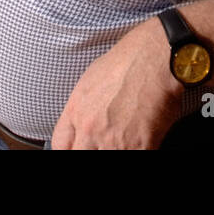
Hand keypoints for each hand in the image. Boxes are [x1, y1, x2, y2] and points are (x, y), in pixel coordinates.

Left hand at [52, 21, 180, 149]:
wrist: (154, 58)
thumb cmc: (127, 61)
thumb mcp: (90, 80)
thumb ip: (82, 108)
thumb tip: (83, 124)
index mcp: (76, 111)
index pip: (60, 145)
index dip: (72, 148)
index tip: (80, 147)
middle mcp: (90, 129)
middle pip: (79, 156)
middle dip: (92, 150)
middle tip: (105, 144)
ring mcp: (114, 140)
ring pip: (107, 156)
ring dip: (116, 150)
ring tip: (124, 142)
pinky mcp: (140, 146)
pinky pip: (135, 156)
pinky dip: (138, 150)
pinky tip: (143, 142)